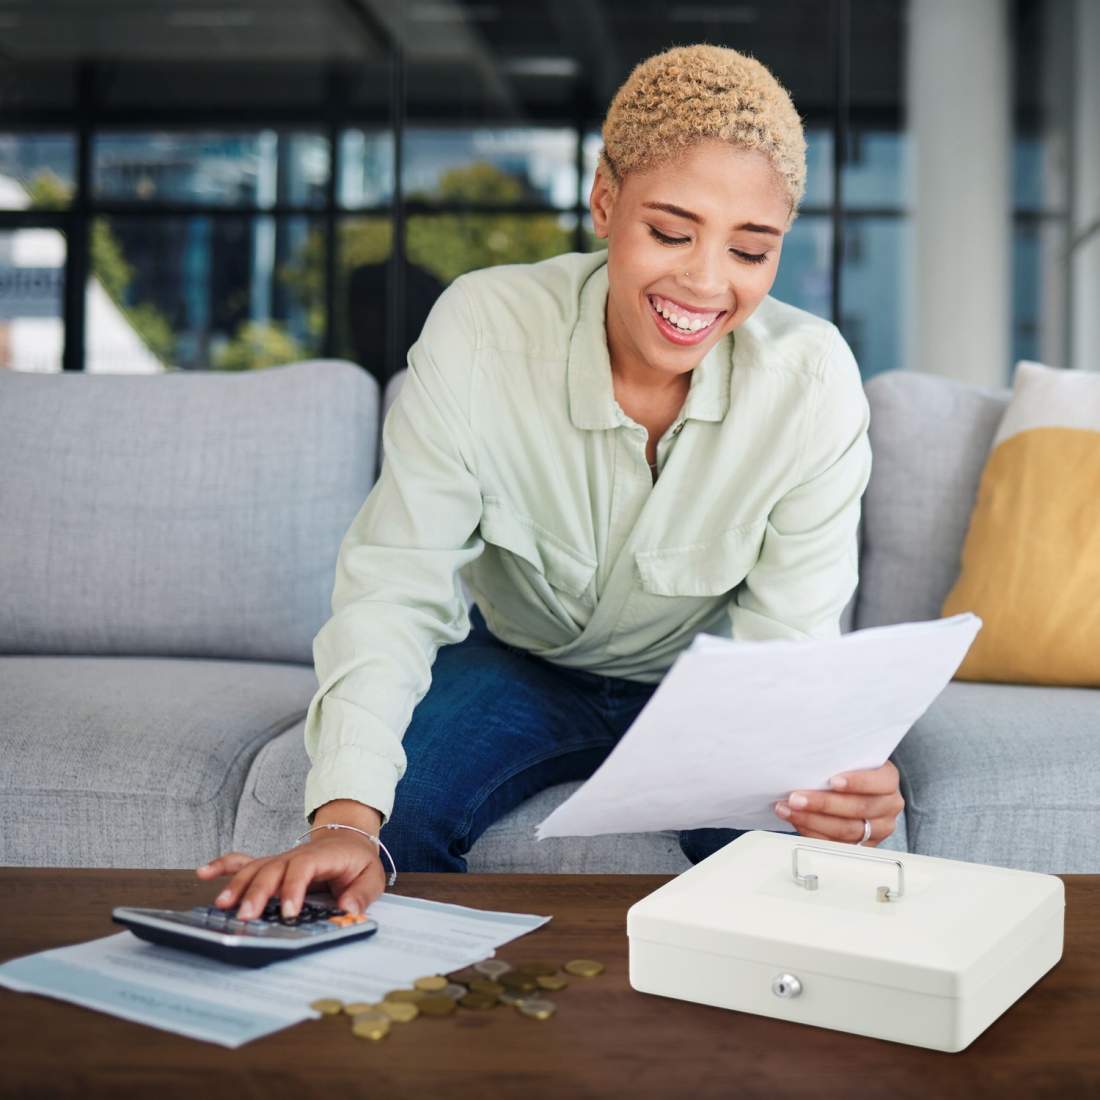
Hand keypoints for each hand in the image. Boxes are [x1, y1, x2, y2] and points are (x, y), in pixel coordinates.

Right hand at [194, 831, 386, 918]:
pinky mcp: (271, 864)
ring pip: (254, 868)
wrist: (348, 839)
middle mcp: (295, 855)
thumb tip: (349, 909)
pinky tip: (203, 872)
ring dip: (237, 884)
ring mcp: (280, 859)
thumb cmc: (357, 860)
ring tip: (222, 905)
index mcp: (321, 856)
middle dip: (258, 893)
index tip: (288, 912)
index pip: (303, 869)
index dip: (293, 888)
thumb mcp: (372, 876)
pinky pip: (244, 861)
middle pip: (272, 869)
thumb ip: (362, 893)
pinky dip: (223, 865)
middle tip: (247, 916)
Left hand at [773, 760, 903, 846]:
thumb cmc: (849, 768)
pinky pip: (837, 844)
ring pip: (846, 830)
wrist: (855, 787)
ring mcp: (878, 829)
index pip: (879, 782)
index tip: (832, 781)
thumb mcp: (849, 758)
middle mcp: (888, 806)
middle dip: (823, 804)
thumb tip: (808, 759)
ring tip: (788, 810)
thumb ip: (836, 759)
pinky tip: (796, 822)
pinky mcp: (863, 845)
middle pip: (858, 808)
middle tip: (796, 798)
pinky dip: (812, 832)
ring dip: (811, 820)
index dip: (857, 782)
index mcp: (888, 780)